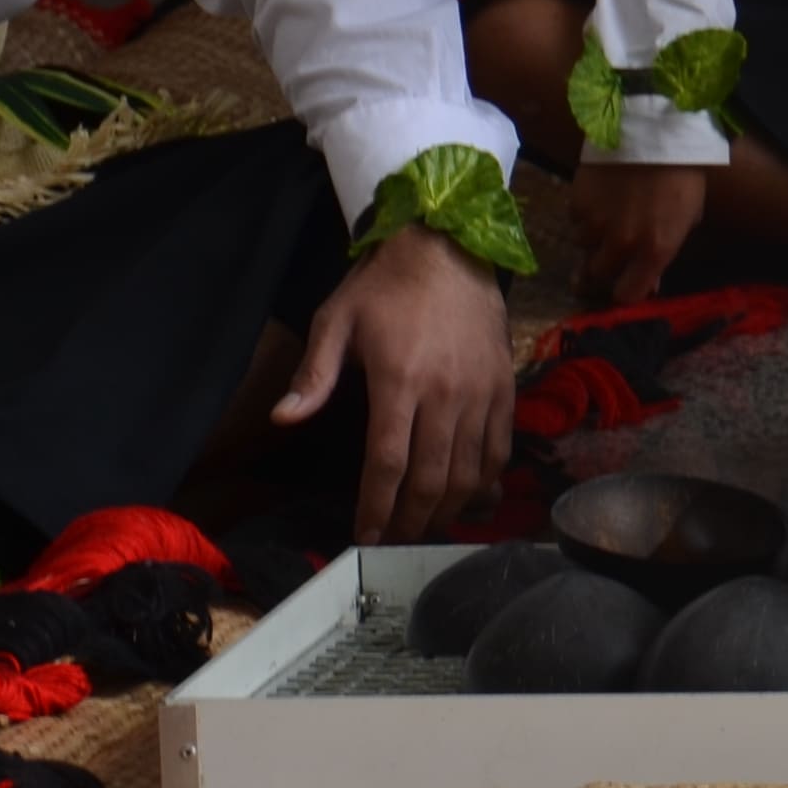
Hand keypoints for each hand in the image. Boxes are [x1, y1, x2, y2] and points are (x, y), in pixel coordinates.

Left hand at [275, 228, 517, 540]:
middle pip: (432, 478)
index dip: (377, 506)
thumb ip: (314, 375)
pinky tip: (470, 498)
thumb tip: (283, 419)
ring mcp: (480, 393)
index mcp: (399, 380)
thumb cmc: (385, 285)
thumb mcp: (336, 320)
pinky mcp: (504, 388)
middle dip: (411, 519)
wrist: (450, 245)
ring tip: (427, 528)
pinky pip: (499, 447)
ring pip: (470, 471)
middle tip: (395, 541)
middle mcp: (445, 394)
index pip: (388, 462)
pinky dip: (487, 480)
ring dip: (449, 509)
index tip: (366, 535)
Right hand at [571, 159, 709, 308]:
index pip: (627, 295)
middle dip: (605, 269)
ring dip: (593, 240)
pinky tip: (599, 198)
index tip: (626, 285)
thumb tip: (650, 281)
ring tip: (607, 219)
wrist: (655, 131)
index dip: (626, 292)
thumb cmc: (682, 176)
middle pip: (598, 275)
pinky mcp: (576, 202)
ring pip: (583, 247)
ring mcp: (594, 224)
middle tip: (611, 256)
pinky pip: (575, 220)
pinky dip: (584, 215)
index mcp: (654, 251)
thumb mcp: (687, 218)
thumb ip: (664, 252)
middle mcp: (621, 244)